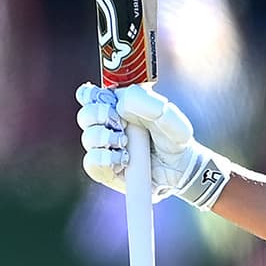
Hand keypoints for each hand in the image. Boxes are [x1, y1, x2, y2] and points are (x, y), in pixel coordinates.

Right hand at [76, 83, 232, 209]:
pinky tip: (122, 160)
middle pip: (85, 115)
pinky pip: (91, 162)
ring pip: (88, 137)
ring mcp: (105, 148)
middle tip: (119, 122)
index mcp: (120, 106)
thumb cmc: (174, 138)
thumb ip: (148, 103)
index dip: (89, 95)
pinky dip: (104, 159)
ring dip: (105, 138)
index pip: (91, 95)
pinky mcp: (105, 169)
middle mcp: (109, 126)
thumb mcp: (168, 116)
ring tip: (125, 144)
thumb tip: (120, 104)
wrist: (180, 169)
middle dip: (98, 115)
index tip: (105, 101)